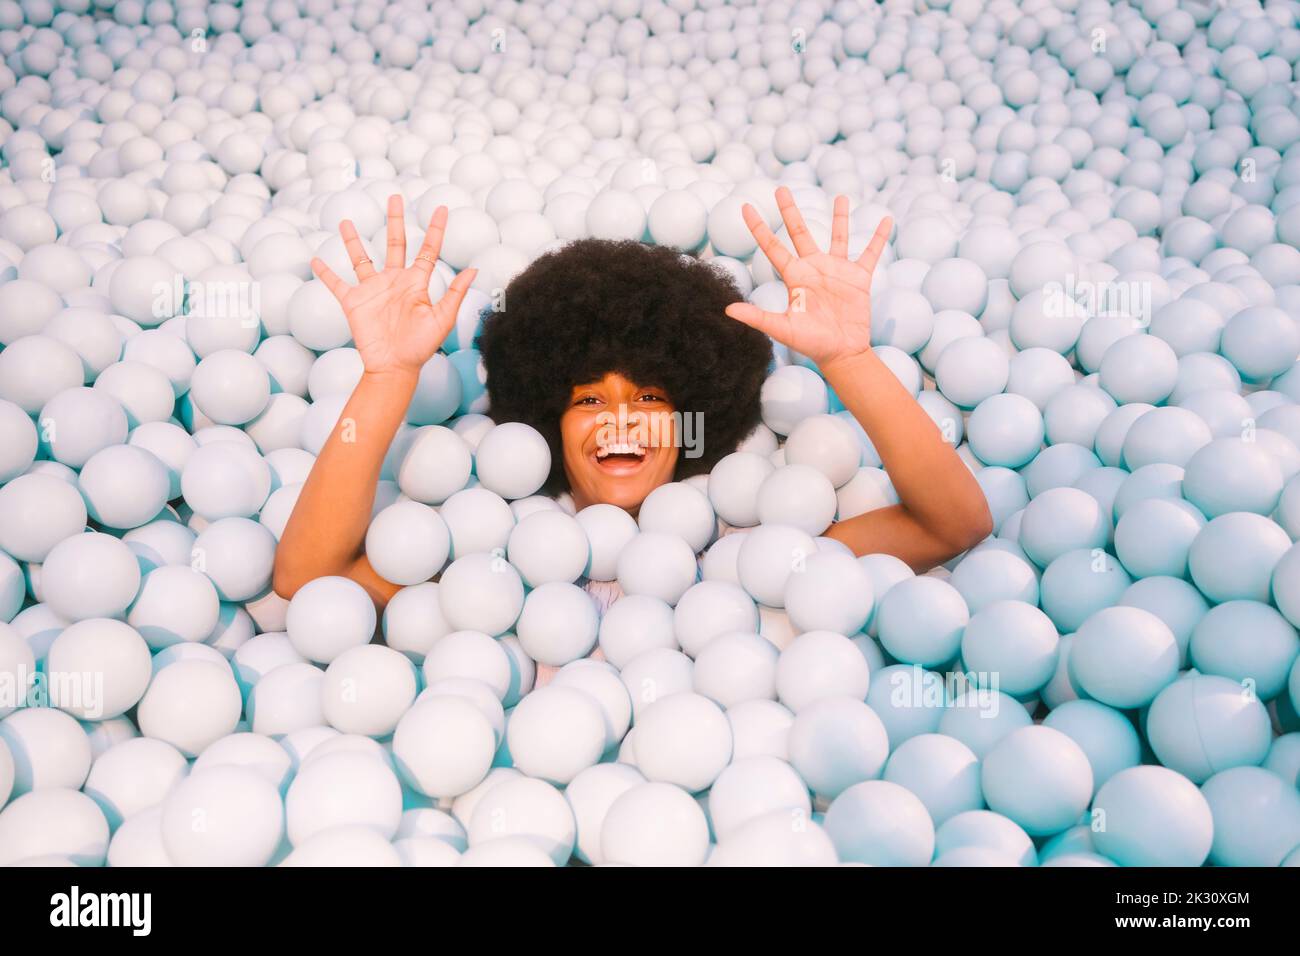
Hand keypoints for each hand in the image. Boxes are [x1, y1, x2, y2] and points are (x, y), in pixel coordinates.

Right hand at [311, 195, 476, 376]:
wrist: (394, 367)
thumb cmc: (420, 347)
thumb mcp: (442, 319)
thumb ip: (455, 293)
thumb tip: (475, 269)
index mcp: (416, 283)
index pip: (427, 250)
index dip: (435, 230)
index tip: (440, 208)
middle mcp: (394, 282)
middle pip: (394, 243)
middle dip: (395, 220)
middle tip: (395, 197)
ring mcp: (372, 290)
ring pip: (361, 258)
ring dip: (353, 240)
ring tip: (346, 221)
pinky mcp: (353, 302)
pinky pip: (336, 284)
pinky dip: (325, 273)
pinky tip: (315, 260)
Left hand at [724, 186, 891, 371]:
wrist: (841, 353)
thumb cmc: (810, 343)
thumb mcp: (782, 328)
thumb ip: (756, 317)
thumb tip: (727, 310)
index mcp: (795, 277)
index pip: (772, 246)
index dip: (758, 228)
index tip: (746, 207)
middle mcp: (814, 268)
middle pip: (800, 232)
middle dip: (790, 210)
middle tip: (781, 188)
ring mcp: (837, 270)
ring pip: (838, 236)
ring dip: (839, 217)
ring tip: (841, 196)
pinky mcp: (859, 277)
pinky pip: (870, 252)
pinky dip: (879, 237)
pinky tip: (887, 220)